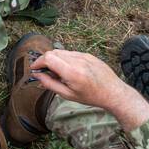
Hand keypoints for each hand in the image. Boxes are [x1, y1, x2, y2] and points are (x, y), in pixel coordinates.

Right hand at [30, 50, 148, 130]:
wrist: (113, 93)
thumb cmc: (91, 96)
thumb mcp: (67, 95)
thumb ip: (50, 84)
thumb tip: (37, 75)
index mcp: (72, 72)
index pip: (48, 58)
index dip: (38, 62)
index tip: (34, 69)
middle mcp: (78, 61)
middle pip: (53, 52)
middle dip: (44, 60)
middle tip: (44, 71)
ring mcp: (84, 56)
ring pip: (61, 51)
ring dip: (54, 59)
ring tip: (57, 72)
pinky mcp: (89, 55)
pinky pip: (71, 53)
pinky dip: (64, 59)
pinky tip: (68, 69)